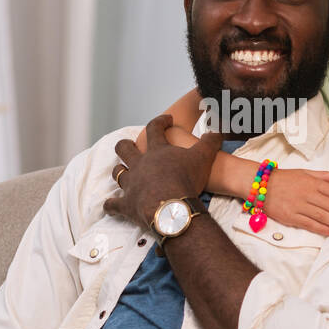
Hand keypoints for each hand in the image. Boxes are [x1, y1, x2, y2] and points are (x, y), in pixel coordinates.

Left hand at [105, 114, 222, 229]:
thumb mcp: (203, 157)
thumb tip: (218, 129)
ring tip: (123, 171)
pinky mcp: (126, 205)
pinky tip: (110, 206)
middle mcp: (139, 165)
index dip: (160, 122)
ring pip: (118, 173)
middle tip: (131, 144)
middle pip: (125, 149)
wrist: (171, 207)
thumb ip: (210, 142)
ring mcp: (130, 184)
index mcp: (157, 152)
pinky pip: (113, 204)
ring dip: (119, 171)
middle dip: (126, 145)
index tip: (167, 120)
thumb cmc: (186, 180)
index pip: (155, 129)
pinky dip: (111, 205)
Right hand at [262, 169, 328, 235]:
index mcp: (314, 182)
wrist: (260, 184)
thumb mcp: (307, 173)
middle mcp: (309, 193)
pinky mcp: (290, 216)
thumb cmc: (285, 179)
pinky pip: (308, 223)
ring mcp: (299, 205)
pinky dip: (321, 228)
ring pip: (324, 216)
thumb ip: (326, 176)